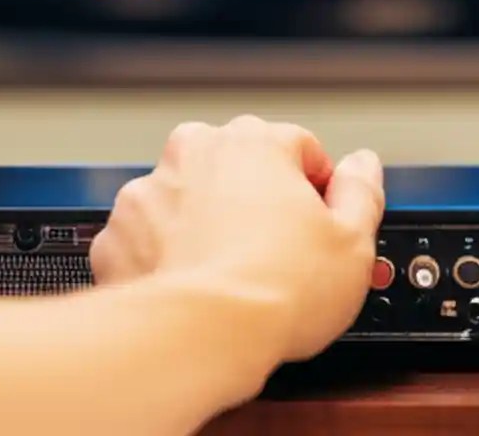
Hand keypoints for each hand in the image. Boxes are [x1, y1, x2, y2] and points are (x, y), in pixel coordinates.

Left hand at [90, 115, 384, 362]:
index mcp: (255, 141)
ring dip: (210, 224)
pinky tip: (198, 286)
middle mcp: (195, 154)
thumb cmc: (274, 289)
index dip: (319, 190)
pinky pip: (151, 239)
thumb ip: (362, 190)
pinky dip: (170, 257)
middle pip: (240, 167)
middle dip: (260, 200)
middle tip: (281, 250)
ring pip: (190, 200)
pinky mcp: (115, 239)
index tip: (322, 223)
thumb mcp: (354, 239)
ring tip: (236, 273)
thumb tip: (362, 167)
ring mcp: (148, 195)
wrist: (198, 338)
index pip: (301, 147)